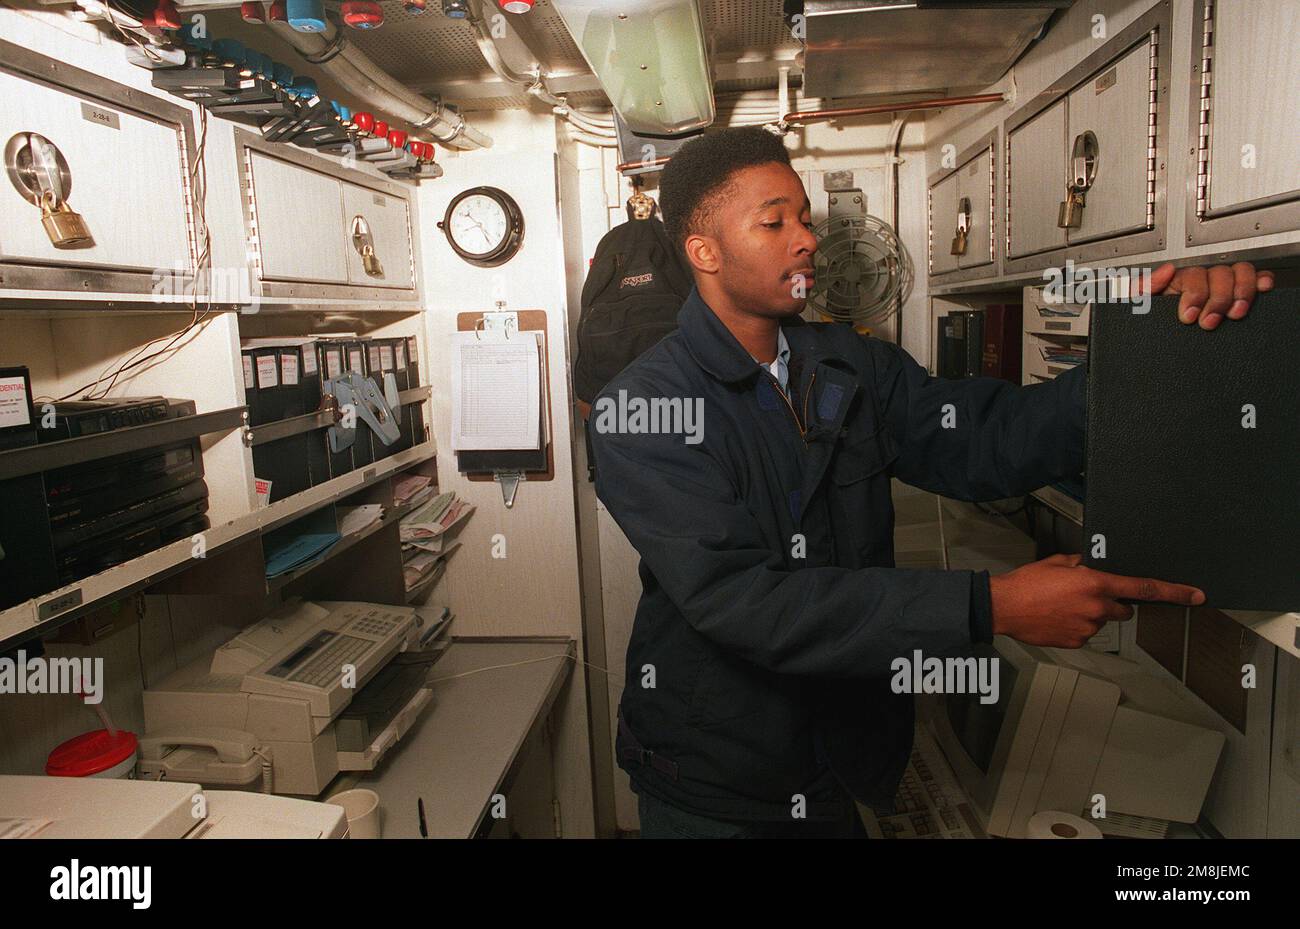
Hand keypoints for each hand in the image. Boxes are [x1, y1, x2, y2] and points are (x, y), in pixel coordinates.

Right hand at [989, 553, 1204, 648]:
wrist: (1003, 606)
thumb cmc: (1026, 584)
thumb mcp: (1056, 562)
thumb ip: (1081, 565)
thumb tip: (1090, 567)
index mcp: (1096, 583)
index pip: (1144, 589)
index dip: (1175, 592)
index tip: (1195, 595)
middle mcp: (1097, 607)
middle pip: (1123, 609)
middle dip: (1111, 603)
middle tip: (1086, 597)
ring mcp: (1088, 627)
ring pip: (1101, 621)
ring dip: (1088, 615)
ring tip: (1060, 607)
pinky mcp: (1077, 642)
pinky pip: (1085, 633)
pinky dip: (1075, 627)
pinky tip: (1056, 619)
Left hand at [1143, 261, 1274, 329]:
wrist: (1154, 350)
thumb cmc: (1147, 327)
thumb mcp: (1138, 308)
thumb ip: (1144, 288)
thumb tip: (1167, 270)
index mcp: (1178, 283)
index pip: (1195, 275)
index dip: (1195, 294)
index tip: (1188, 316)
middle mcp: (1202, 282)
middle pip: (1220, 274)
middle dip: (1217, 299)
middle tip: (1209, 322)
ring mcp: (1222, 289)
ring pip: (1241, 273)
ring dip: (1241, 292)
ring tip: (1234, 314)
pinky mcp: (1238, 300)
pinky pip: (1257, 281)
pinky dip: (1262, 282)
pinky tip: (1261, 291)